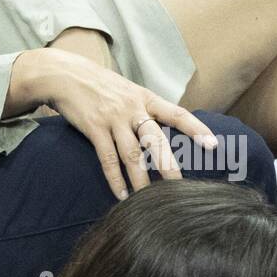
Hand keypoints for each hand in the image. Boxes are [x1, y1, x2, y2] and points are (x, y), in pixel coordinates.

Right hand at [32, 48, 219, 198]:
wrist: (64, 74)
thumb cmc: (99, 84)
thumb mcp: (127, 90)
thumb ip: (144, 109)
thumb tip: (164, 130)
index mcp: (145, 98)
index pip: (177, 114)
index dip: (196, 129)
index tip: (213, 145)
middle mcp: (132, 108)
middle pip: (156, 141)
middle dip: (169, 166)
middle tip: (181, 189)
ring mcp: (113, 118)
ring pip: (132, 155)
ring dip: (141, 181)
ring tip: (149, 201)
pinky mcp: (94, 127)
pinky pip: (107, 159)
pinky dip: (115, 179)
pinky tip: (121, 194)